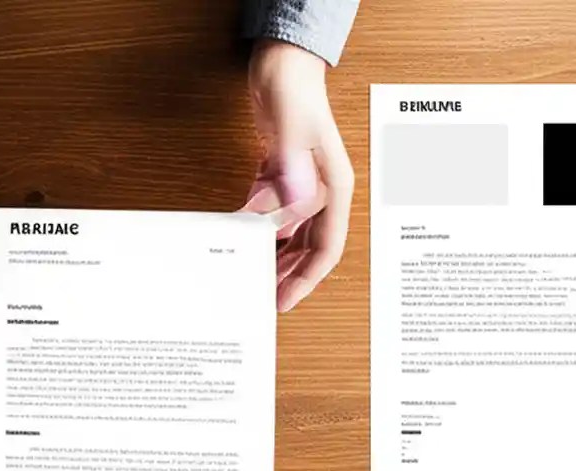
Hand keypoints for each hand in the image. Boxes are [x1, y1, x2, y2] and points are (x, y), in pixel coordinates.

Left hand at [243, 40, 353, 311]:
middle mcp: (321, 191)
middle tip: (262, 299)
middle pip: (309, 247)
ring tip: (253, 278)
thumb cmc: (294, 93)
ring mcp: (302, 184)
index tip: (283, 300)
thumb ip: (289, 173)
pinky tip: (242, 242)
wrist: (283, 64)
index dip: (306, 279)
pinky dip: (259, 232)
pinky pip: (274, 215)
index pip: (326, 247)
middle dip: (288, 276)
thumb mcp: (291, 135)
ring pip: (291, 235)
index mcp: (333, 188)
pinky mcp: (282, 176)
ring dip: (274, 257)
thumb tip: (284, 212)